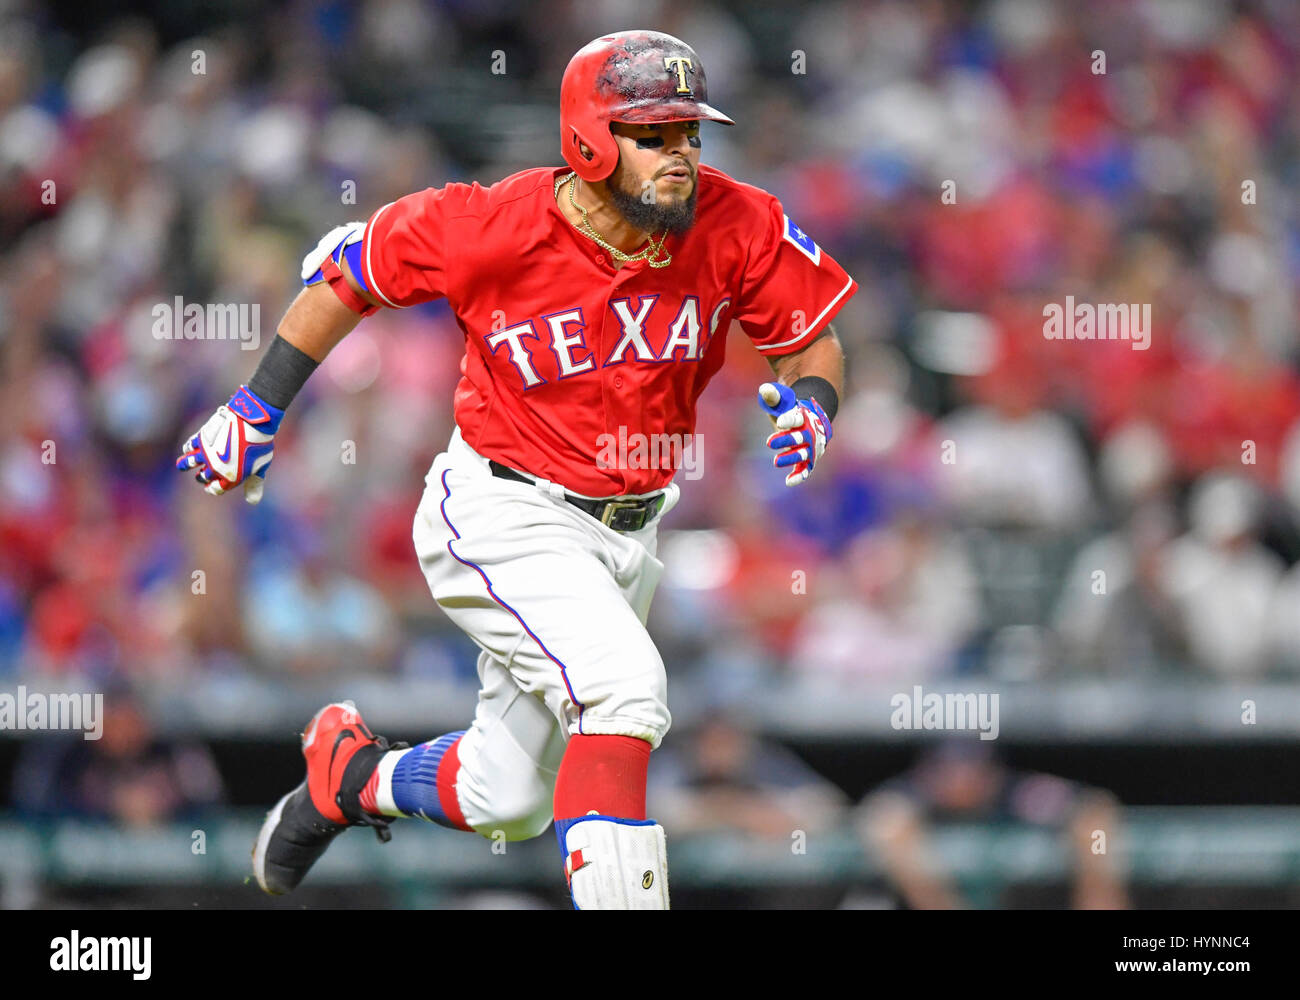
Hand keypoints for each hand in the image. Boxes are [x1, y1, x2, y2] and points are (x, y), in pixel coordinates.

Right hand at [175, 385, 283, 503]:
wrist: (252, 422)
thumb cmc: (260, 445)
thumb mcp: (260, 467)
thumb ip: (254, 484)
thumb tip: (253, 502)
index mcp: (230, 479)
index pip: (215, 490)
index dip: (213, 489)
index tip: (210, 487)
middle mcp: (215, 469)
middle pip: (203, 477)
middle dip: (202, 477)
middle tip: (202, 476)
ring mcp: (206, 454)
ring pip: (188, 463)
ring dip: (185, 465)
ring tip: (182, 465)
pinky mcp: (201, 439)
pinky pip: (189, 447)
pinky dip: (188, 449)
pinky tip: (188, 449)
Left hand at [758, 381, 831, 486]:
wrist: (812, 420)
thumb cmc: (792, 410)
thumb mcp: (783, 401)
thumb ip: (773, 396)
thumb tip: (763, 389)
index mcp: (804, 416)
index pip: (797, 418)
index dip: (789, 419)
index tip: (779, 421)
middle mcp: (810, 432)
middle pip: (800, 437)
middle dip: (786, 439)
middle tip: (769, 442)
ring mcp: (811, 447)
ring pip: (803, 454)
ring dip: (791, 458)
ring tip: (776, 461)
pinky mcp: (809, 459)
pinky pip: (806, 469)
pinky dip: (799, 476)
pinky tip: (789, 482)